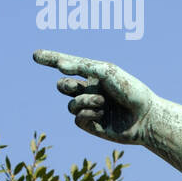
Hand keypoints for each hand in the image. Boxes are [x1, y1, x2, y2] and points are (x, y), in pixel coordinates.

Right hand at [33, 50, 156, 144]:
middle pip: (62, 86)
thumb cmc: (131, 91)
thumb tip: (59, 67)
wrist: (146, 117)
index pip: (68, 66)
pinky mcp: (91, 125)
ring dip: (84, 101)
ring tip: (102, 103)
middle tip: (76, 86)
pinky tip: (102, 115)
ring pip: (70, 105)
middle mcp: (91, 91)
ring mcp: (90, 108)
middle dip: (66, 86)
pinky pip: (77, 118)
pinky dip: (87, 114)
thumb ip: (82, 66)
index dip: (51, 60)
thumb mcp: (107, 72)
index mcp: (95, 76)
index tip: (35, 55)